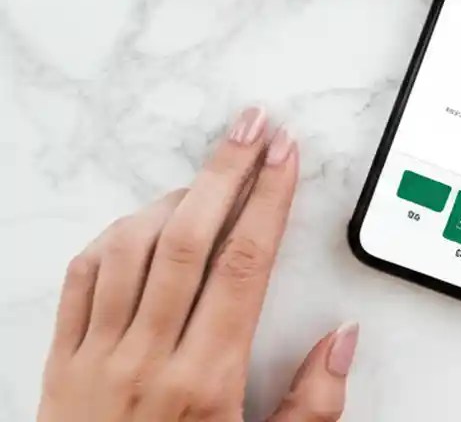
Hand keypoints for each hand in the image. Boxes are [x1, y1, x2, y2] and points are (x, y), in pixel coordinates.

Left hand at [38, 108, 357, 421]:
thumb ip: (313, 406)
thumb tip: (342, 340)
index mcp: (207, 381)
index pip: (244, 263)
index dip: (269, 199)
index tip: (286, 156)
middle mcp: (149, 358)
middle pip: (190, 237)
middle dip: (227, 170)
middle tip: (252, 126)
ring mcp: (97, 357)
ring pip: (132, 247)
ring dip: (173, 198)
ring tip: (208, 176)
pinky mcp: (60, 364)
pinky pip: (82, 278)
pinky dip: (113, 238)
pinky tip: (142, 224)